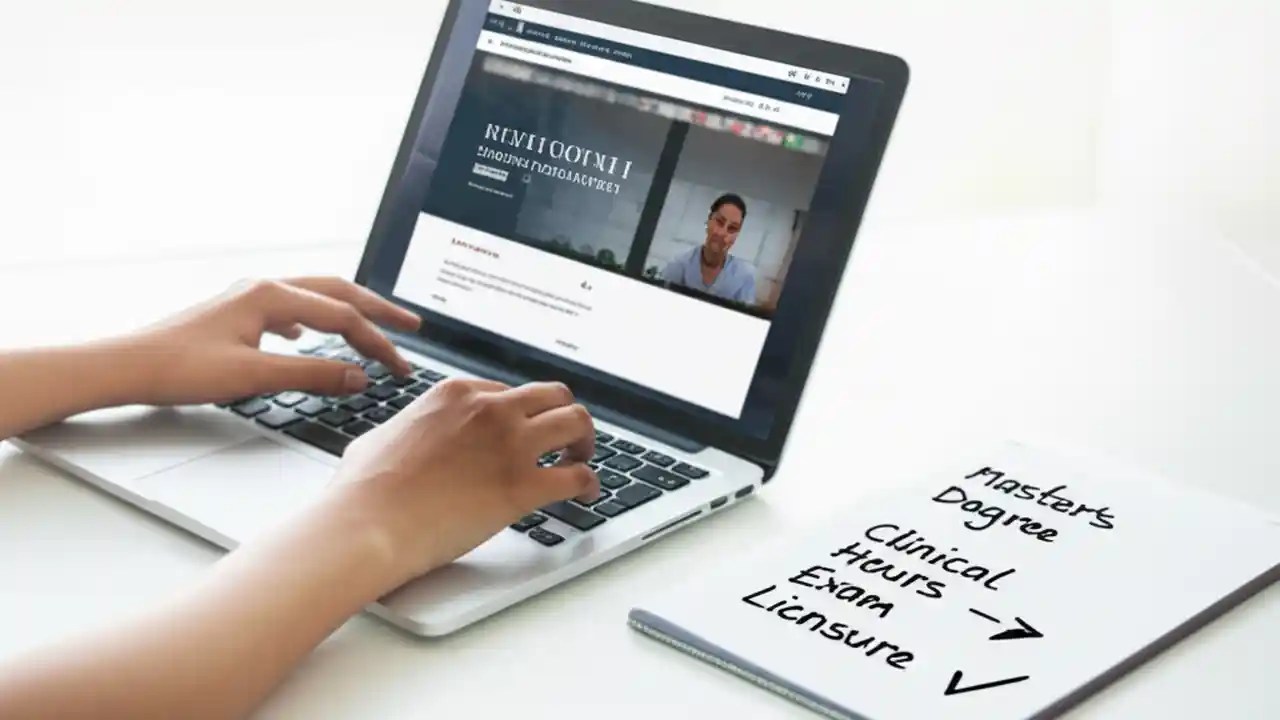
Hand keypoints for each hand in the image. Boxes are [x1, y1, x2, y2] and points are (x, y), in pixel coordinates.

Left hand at [123, 277, 421, 405]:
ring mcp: (249, 299)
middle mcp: (263, 288)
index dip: (377, 342)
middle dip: (377, 310)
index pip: (342, 316)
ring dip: (349, 312)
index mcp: (271, 296)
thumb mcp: (254, 376)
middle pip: (336, 293)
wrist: (126, 366)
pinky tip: (309, 338)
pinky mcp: (238, 314)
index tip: (400, 366)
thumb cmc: (179, 368)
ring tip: (374, 327)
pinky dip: (315, 321)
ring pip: (314, 298)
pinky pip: (291, 309)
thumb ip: (311, 375)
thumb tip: (358, 376)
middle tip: (412, 325)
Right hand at [330, 378, 599, 584]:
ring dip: (584, 441)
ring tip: (581, 460)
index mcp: (458, 394)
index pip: (510, 392)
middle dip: (563, 416)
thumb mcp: (383, 435)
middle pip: (554, 396)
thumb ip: (408, 428)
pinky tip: (585, 493)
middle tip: (565, 439)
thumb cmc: (365, 489)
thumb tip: (407, 437)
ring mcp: (510, 445)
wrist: (367, 523)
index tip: (526, 431)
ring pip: (576, 423)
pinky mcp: (523, 486)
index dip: (523, 415)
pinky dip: (588, 484)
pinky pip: (577, 476)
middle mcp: (490, 411)